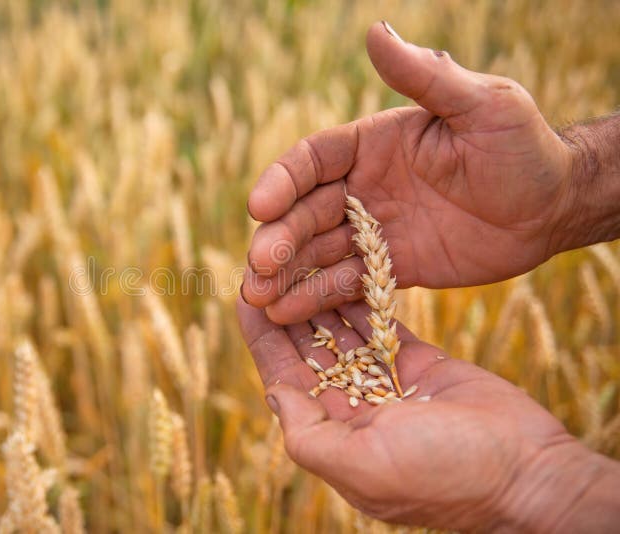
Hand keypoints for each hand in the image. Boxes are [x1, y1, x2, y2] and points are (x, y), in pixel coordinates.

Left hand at [236, 296, 617, 530]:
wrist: (524, 473)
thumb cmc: (442, 477)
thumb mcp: (361, 465)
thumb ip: (309, 434)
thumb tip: (274, 394)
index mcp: (333, 432)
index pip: (284, 376)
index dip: (262, 338)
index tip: (242, 296)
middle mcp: (354, 406)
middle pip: (309, 348)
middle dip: (287, 308)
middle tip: (271, 263)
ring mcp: (387, 382)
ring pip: (344, 332)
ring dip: (322, 297)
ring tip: (303, 256)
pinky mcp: (421, 361)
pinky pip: (385, 323)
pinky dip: (366, 299)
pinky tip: (347, 268)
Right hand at [243, 21, 575, 323]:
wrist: (552, 206)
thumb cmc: (520, 146)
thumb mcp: (480, 104)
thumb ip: (425, 75)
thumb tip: (376, 31)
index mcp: (372, 144)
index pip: (314, 159)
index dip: (283, 180)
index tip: (259, 205)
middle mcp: (363, 186)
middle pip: (305, 210)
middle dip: (279, 237)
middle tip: (258, 265)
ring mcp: (373, 229)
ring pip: (317, 251)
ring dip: (284, 272)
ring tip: (256, 296)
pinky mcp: (389, 268)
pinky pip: (346, 283)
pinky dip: (317, 296)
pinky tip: (288, 312)